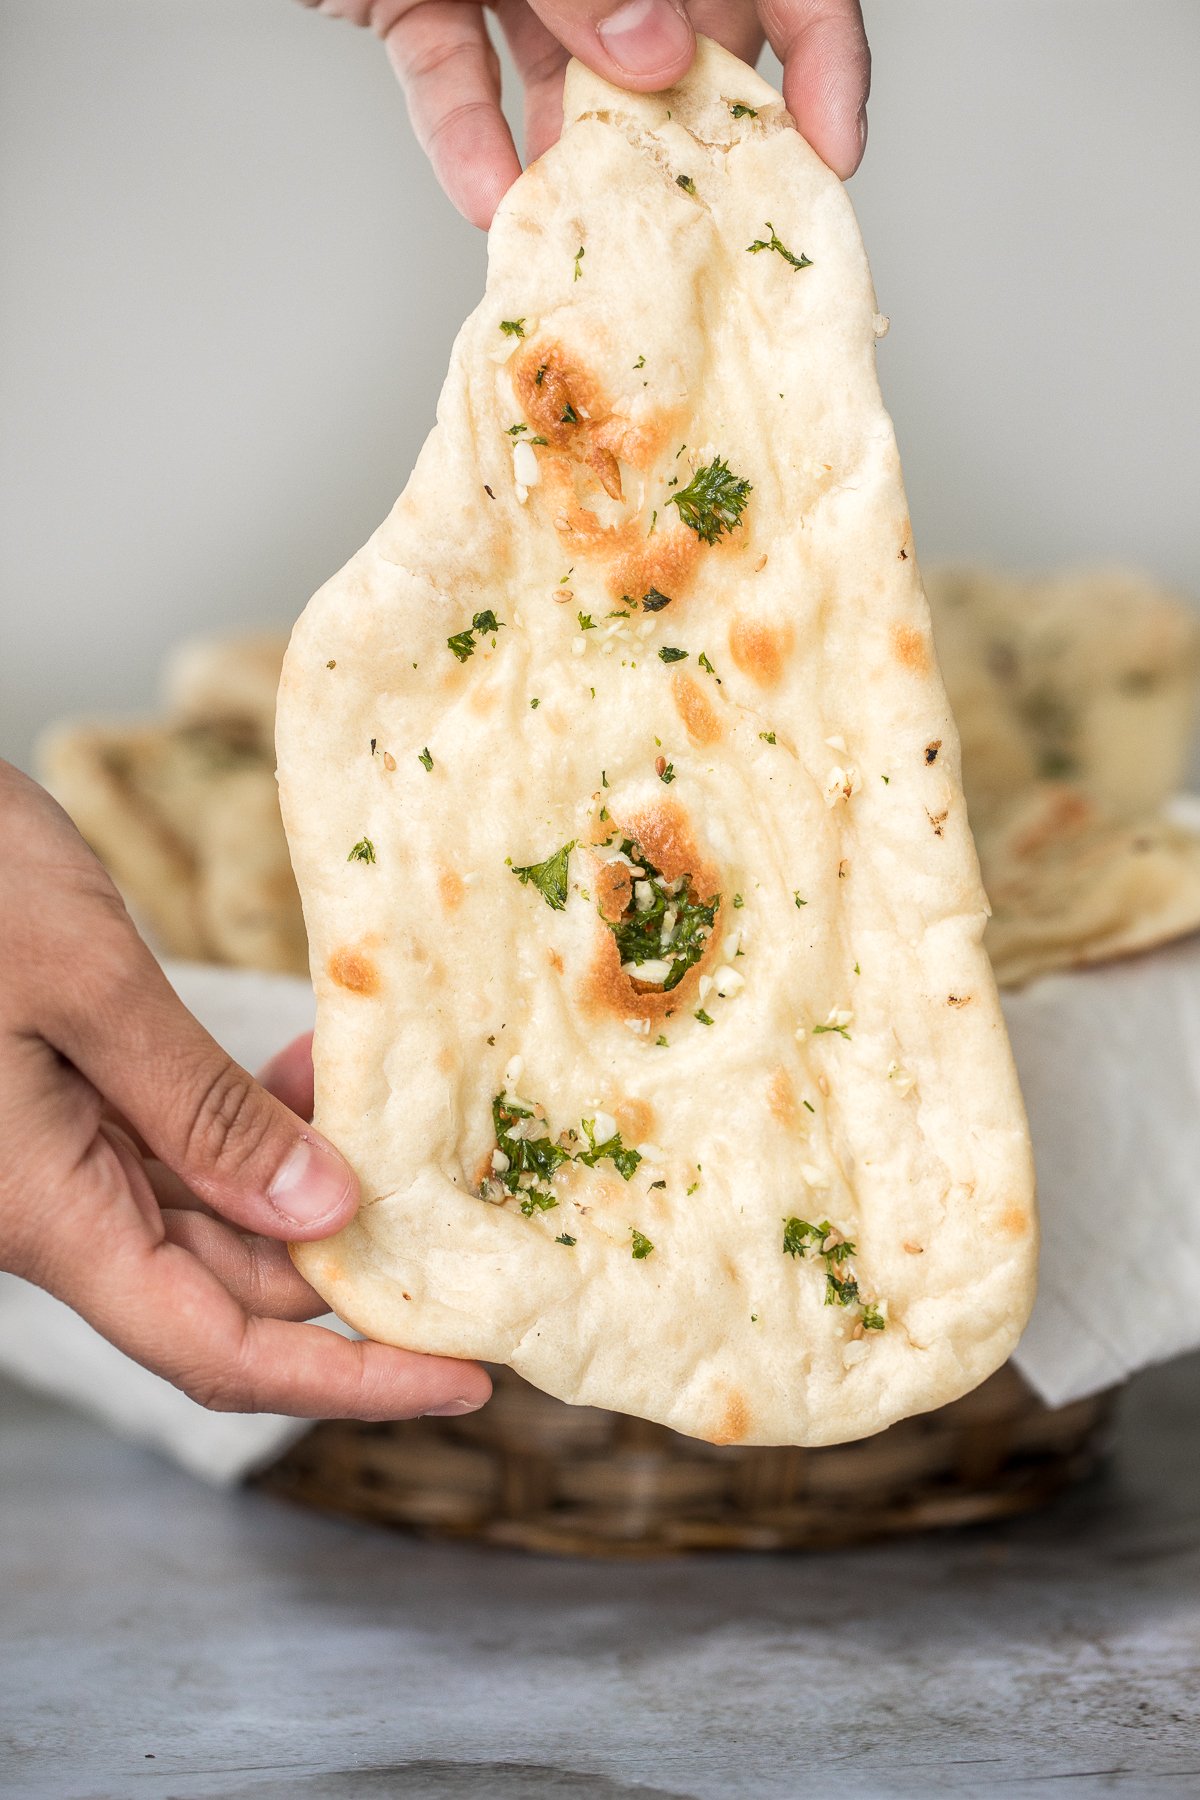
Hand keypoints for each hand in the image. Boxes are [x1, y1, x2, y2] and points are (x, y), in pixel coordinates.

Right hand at [0, 761, 490, 1419]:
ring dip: (309, 1174)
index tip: (462, 1378)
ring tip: (382, 1099)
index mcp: (50, 1208)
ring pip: (216, 1216)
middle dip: (354, 1256)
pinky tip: (305, 1067)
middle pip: (233, 1285)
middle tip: (460, 1197)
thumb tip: (321, 1212)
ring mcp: (59, 1159)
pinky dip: (255, 1122)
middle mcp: (58, 1206)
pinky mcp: (66, 1106)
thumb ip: (201, 1110)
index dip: (349, 1381)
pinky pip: (182, 1148)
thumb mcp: (90, 985)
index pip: (220, 1349)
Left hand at [302, 1, 869, 225]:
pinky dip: (466, 135)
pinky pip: (456, 74)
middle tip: (705, 220)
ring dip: (580, 155)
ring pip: (571, 67)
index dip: (819, 47)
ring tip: (594, 233)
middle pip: (679, 24)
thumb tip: (657, 52)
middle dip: (690, 126)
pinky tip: (488, 197)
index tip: (828, 153)